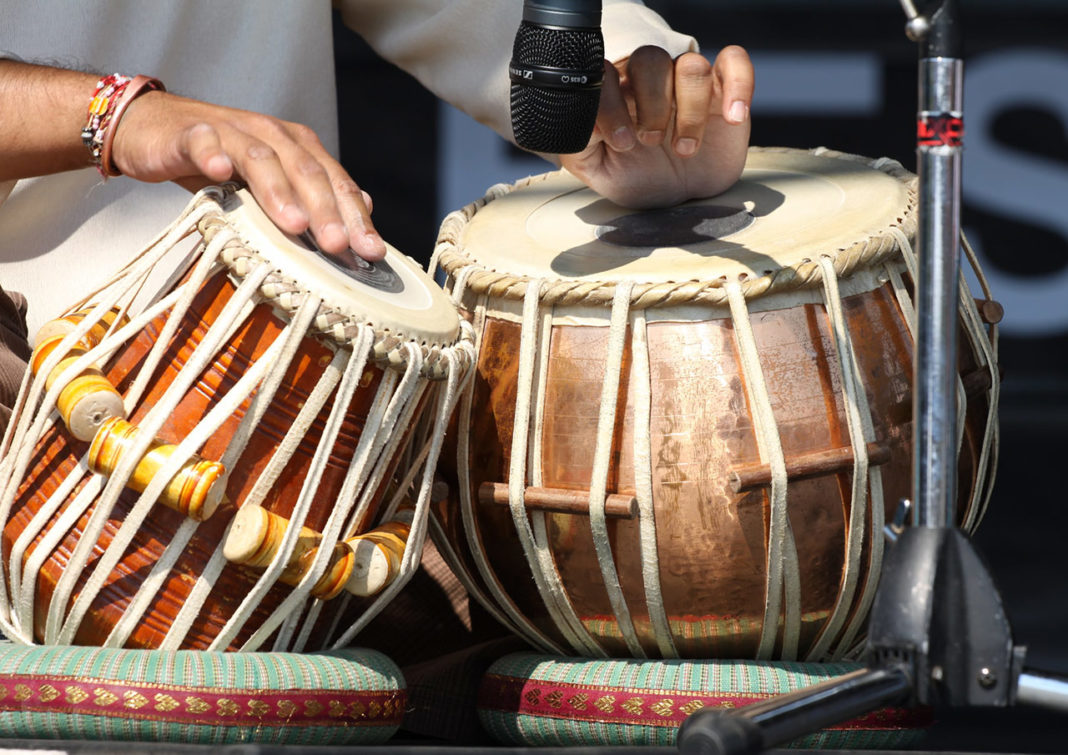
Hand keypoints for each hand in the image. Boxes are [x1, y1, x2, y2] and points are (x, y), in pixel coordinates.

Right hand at [111, 91, 385, 262]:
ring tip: (295, 224)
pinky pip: (204, 142)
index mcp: (299, 148)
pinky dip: (212, 155)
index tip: (372, 253)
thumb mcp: (272, 185)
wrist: (156, 131)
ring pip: (262, 158)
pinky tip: (220, 173)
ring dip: (280, 191)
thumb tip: (365, 208)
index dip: (356, 217)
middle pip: (306, 171)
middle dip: (326, 211)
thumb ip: (314, 196)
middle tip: (340, 247)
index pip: (335, 182)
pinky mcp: (191, 133)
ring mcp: (232, 131)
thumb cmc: (221, 165)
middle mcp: (273, 134)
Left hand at [559, 45, 752, 208]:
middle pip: (650, 60)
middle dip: (651, 105)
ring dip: (689, 109)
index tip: (619, 141)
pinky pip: (735, 61)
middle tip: (650, 142)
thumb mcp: (597, 170)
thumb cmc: (635, 177)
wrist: (674, 199)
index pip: (607, 74)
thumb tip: (586, 121)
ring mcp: (688, 84)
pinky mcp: (724, 91)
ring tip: (685, 149)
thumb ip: (580, 144)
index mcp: (616, 92)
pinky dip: (739, 83)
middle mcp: (651, 81)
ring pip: (691, 65)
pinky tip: (732, 116)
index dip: (611, 103)